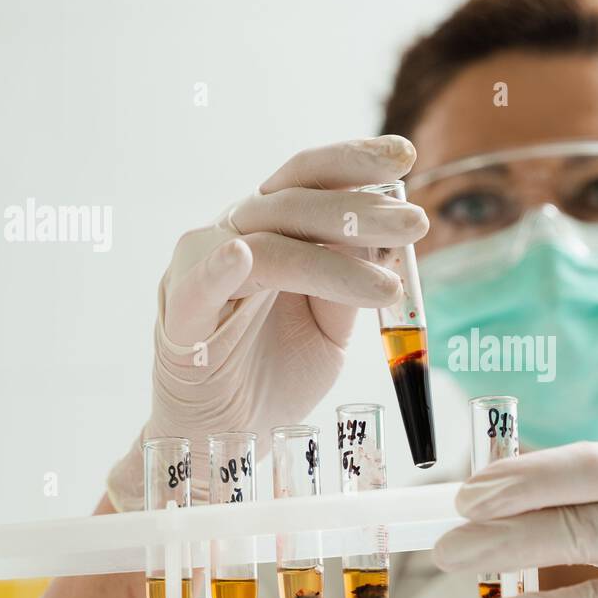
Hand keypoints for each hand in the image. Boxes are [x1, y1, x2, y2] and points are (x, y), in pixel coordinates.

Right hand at [108, 135, 427, 508]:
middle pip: (294, 202)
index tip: (406, 156)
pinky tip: (242, 257)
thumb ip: (352, 282)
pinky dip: (217, 270)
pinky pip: (196, 288)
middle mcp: (233, 238)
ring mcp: (201, 273)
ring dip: (331, 259)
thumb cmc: (273, 376)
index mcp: (270, 231)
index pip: (310, 178)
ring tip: (388, 287)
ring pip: (266, 245)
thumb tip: (390, 237)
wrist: (226, 442)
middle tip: (417, 223)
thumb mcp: (332, 328)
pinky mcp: (180, 320)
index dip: (354, 160)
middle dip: (361, 208)